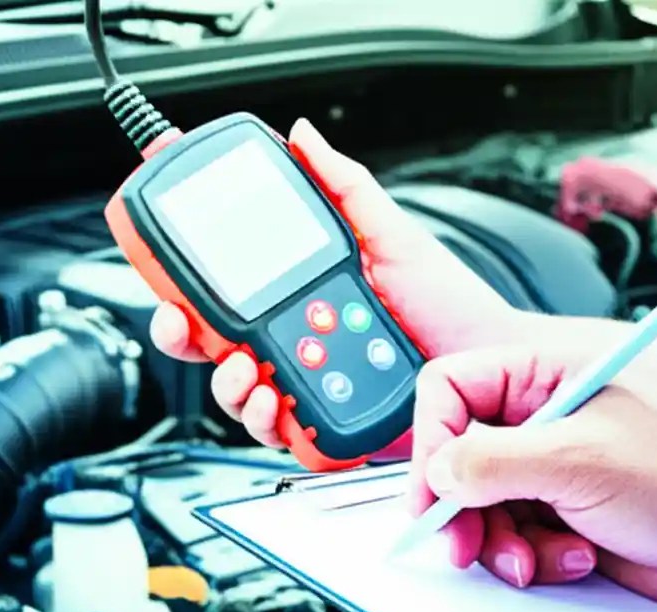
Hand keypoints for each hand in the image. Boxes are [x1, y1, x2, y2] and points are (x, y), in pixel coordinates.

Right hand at [148, 118, 517, 448]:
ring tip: (247, 368)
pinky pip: (274, 430)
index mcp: (297, 295)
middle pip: (208, 344)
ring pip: (233, 391)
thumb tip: (303, 137)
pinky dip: (264, 419)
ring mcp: (303, 386)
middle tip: (184, 323)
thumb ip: (342, 187)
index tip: (163, 262)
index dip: (182, 281)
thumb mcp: (391, 235)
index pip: (222, 289)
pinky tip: (275, 400)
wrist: (492, 371)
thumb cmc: (451, 307)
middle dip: (180, 335)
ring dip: (225, 382)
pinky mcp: (321, 428)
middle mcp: (291, 343)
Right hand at [410, 346, 656, 607]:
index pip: (450, 388)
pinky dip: (529, 556)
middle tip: (464, 541)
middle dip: (460, 506)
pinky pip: (506, 536)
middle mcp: (536, 419)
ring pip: (475, 504)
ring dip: (499, 540)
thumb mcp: (580, 462)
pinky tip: (571, 556)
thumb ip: (495, 462)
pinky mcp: (551, 513)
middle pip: (454, 454)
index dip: (432, 437)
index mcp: (542, 377)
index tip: (432, 487)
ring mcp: (542, 468)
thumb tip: (437, 471)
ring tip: (535, 557)